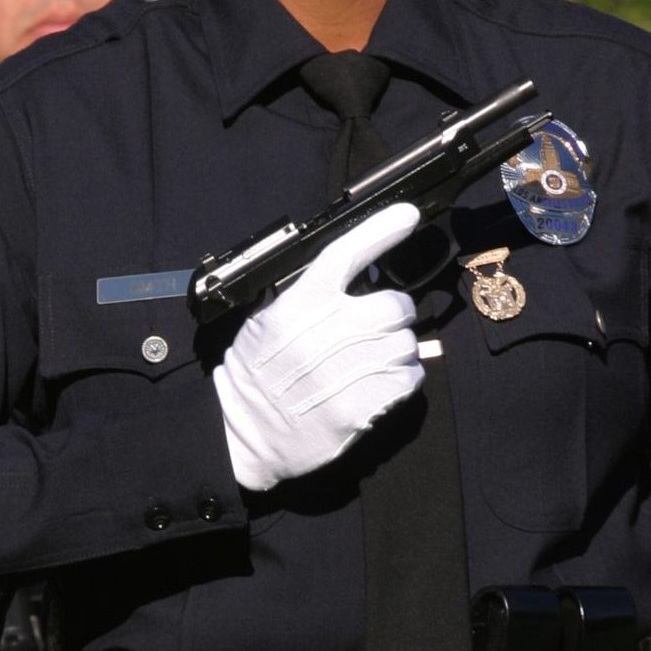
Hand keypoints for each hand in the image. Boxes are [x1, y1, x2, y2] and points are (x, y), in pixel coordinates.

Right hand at [211, 203, 423, 490]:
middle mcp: (324, 333)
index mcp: (297, 305)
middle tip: (378, 325)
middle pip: (394, 304)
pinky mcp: (361, 407)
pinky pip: (408, 379)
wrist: (242, 435)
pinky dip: (403, 378)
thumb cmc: (254, 373)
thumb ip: (305, 295)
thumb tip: (351, 268)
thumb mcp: (264, 320)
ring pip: (406, 343)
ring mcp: (345, 372)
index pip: (345, 254)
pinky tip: (380, 382)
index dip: (380, 230)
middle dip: (394, 313)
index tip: (406, 216)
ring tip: (373, 359)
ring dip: (398, 348)